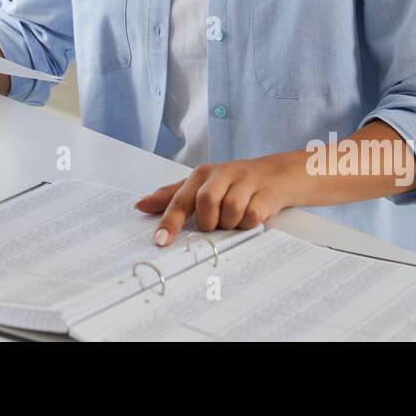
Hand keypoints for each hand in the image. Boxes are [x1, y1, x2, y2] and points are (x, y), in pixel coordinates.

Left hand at [134, 156, 292, 246]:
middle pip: (206, 202)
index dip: (169, 221)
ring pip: (231, 210)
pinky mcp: (266, 194)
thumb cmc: (231, 183)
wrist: (274, 174)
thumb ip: (171, 196)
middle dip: (209, 222)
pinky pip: (253, 215)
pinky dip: (248, 223)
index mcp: (202, 174)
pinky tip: (249, 218)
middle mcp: (222, 174)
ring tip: (233, 220)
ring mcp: (246, 182)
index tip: (160, 241)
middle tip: (215, 224)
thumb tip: (140, 205)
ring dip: (230, 223)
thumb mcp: (199, 185)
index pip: (180, 199)